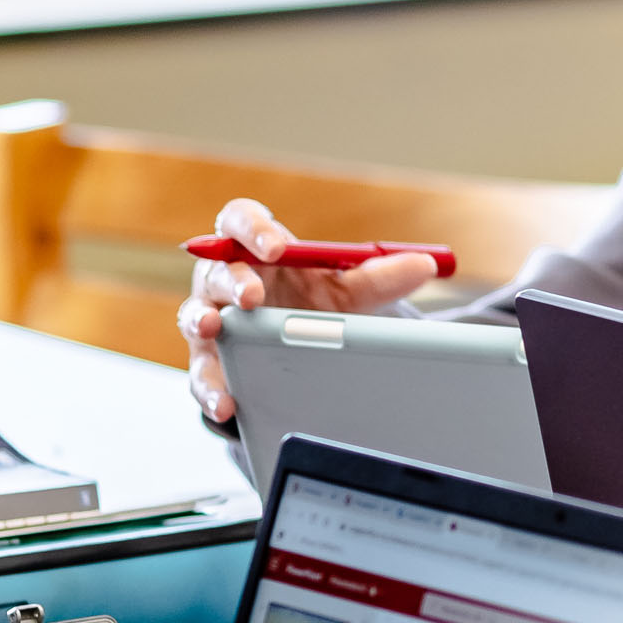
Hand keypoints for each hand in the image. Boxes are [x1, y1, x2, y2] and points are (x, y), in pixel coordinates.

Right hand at [178, 197, 444, 422]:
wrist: (293, 346)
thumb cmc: (310, 300)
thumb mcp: (346, 288)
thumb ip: (381, 275)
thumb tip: (425, 264)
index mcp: (256, 248)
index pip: (241, 221)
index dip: (254, 229)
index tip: (277, 247)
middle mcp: (225, 277)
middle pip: (216, 267)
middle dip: (233, 279)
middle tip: (253, 294)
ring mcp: (211, 318)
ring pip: (196, 313)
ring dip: (204, 320)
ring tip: (216, 329)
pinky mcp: (208, 361)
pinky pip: (201, 371)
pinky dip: (210, 387)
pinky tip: (226, 401)